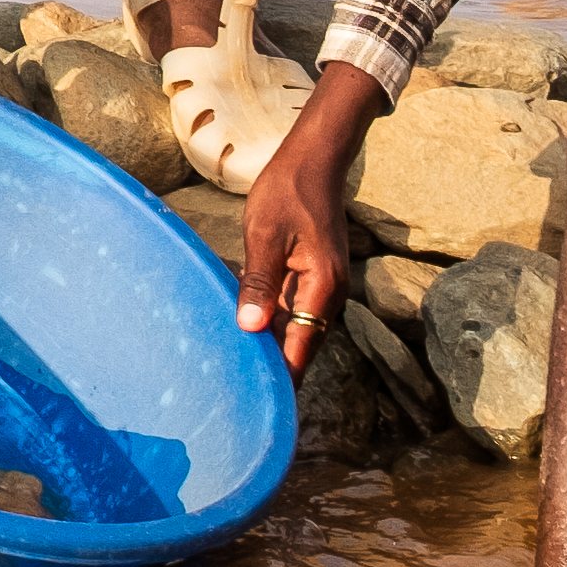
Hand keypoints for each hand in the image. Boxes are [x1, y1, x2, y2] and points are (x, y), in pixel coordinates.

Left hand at [237, 78, 382, 370]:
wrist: (313, 161)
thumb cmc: (287, 192)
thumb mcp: (265, 235)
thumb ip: (258, 281)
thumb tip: (250, 327)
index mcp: (322, 286)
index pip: (302, 345)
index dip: (283, 377)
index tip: (262, 405)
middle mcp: (329, 293)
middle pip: (301, 344)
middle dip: (275, 369)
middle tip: (240, 397)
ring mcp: (322, 286)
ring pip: (296, 329)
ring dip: (272, 347)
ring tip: (238, 375)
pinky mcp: (311, 278)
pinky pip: (292, 311)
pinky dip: (272, 324)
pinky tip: (245, 333)